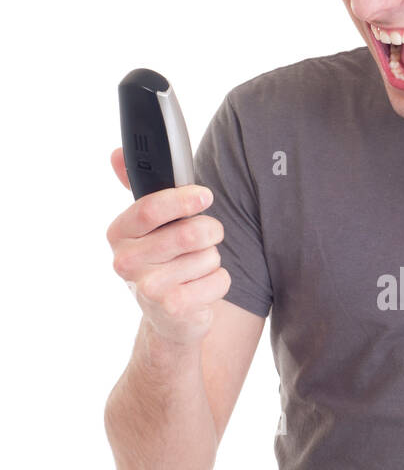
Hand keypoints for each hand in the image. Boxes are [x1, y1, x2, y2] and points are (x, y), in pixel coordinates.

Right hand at [107, 148, 229, 345]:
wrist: (169, 316)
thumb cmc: (164, 259)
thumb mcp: (149, 224)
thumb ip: (139, 187)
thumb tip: (117, 153)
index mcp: (119, 233)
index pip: (149, 208)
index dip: (182, 199)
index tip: (205, 196)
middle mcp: (126, 261)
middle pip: (188, 233)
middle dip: (210, 230)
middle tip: (210, 233)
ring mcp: (147, 288)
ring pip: (208, 256)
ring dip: (212, 258)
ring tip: (196, 268)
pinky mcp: (173, 308)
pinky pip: (219, 280)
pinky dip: (220, 281)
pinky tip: (201, 288)